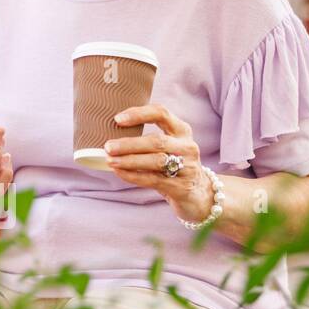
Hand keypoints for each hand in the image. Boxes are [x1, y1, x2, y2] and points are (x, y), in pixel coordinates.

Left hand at [101, 102, 214, 222]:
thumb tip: (112, 138)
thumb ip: (148, 140)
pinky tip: (120, 172)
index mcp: (182, 131)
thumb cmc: (175, 167)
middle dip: (129, 144)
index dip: (139, 114)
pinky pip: (153, 179)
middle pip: (156, 141)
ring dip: (130, 160)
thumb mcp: (169, 148)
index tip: (117, 119)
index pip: (161, 113)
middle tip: (108, 147)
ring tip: (110, 161)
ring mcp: (187, 167)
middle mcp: (187, 146)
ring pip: (156, 161)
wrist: (200, 194)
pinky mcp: (181, 186)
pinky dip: (133, 176)